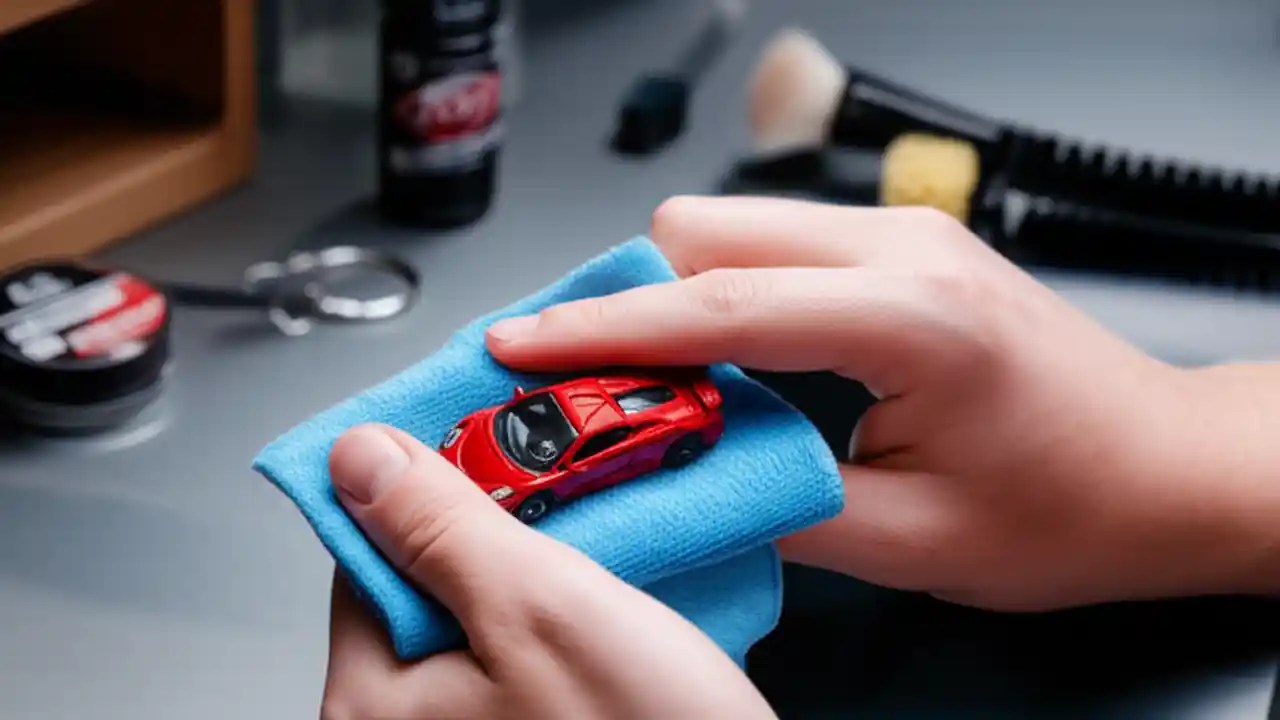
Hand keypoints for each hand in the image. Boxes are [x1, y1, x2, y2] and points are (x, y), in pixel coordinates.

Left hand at [320, 424, 774, 719]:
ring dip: (540, 569)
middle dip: (500, 533)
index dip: (431, 494)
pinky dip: (565, 614)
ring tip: (598, 552)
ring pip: (484, 612)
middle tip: (565, 507)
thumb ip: (440, 527)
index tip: (489, 454)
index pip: (366, 558)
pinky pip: (524, 651)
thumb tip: (358, 458)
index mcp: (378, 706)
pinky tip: (610, 604)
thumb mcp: (540, 607)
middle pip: (427, 584)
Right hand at [484, 196, 1279, 610]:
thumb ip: (771, 505)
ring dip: (672, 294)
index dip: (601, 328)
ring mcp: (905, 237)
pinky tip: (715, 358)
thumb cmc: (1071, 506)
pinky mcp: (902, 249)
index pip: (715, 304)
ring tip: (644, 381)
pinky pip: (775, 244)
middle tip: (580, 384)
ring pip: (732, 226)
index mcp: (911, 320)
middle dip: (626, 300)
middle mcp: (904, 251)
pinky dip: (721, 291)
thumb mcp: (907, 541)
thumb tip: (670, 484)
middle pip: (705, 231)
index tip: (521, 346)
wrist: (1164, 469)